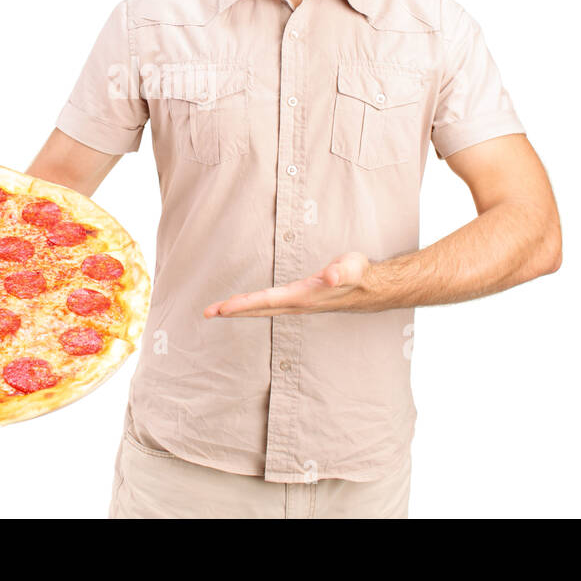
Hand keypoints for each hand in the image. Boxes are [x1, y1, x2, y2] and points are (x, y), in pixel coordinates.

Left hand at [203, 252, 375, 317]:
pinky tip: (244, 307)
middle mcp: (297, 304)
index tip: (223, 308)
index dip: (244, 305)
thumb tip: (329, 277)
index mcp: (303, 297)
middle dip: (233, 311)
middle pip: (259, 309)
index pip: (267, 301)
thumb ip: (339, 272)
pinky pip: (270, 306)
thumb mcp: (351, 268)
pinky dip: (253, 307)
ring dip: (240, 310)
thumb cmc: (359, 275)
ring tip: (218, 311)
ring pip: (263, 310)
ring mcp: (298, 305)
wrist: (371, 288)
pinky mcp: (299, 302)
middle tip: (208, 312)